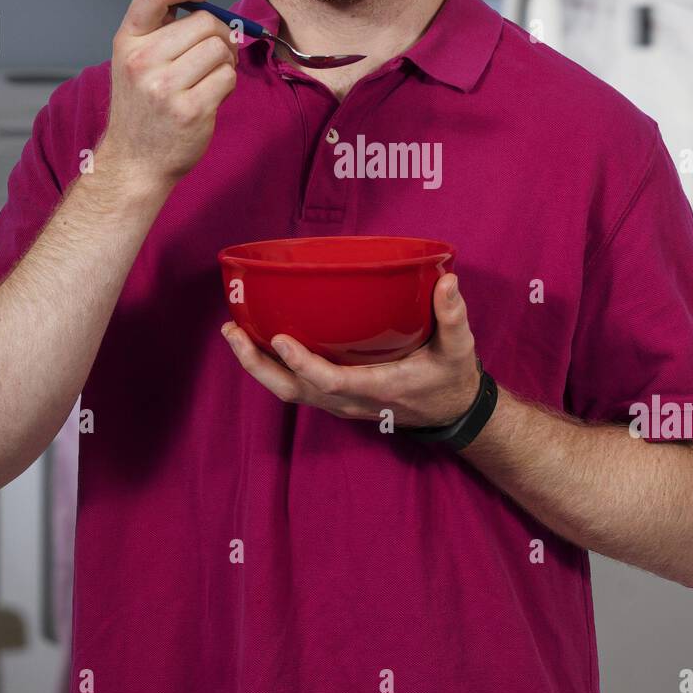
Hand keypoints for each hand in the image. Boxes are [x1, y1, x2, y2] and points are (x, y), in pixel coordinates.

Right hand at [98, 0, 238, 190]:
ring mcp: (165, 88)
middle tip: (211, 53)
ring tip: (209, 75)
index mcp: (127, 41)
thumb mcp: (137, 53)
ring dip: (224, 60)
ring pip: (219, 48)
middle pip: (204, 22)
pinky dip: (227, 83)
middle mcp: (142, 62)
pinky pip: (228, 76)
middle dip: (218, 34)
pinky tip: (211, 95)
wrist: (135, 161)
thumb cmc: (141, 105)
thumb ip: (156, 11)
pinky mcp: (191, 110)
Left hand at [221, 274, 480, 428]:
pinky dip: (271, 366)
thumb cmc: (451, 377)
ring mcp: (340, 402)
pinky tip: (257, 339)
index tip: (280, 339)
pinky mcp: (335, 397)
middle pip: (294, 391)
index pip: (333, 383)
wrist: (450, 411)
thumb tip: (447, 280)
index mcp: (379, 388)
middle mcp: (351, 400)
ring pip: (289, 391)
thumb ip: (453, 316)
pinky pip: (295, 386)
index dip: (304, 364)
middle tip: (233, 332)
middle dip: (259, 365)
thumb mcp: (460, 349)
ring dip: (257, 365)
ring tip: (233, 332)